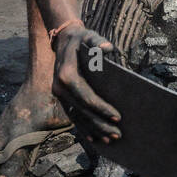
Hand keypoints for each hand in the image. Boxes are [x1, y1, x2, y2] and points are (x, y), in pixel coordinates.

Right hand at [52, 25, 121, 143]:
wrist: (63, 40)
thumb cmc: (81, 39)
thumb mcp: (90, 36)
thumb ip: (98, 41)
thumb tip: (107, 48)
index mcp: (66, 75)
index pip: (86, 97)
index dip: (102, 109)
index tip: (118, 117)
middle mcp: (59, 88)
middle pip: (82, 111)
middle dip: (100, 124)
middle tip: (118, 134)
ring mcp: (58, 94)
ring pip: (77, 117)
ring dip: (93, 130)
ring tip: (109, 140)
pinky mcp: (61, 98)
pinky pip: (72, 115)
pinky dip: (83, 128)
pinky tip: (94, 138)